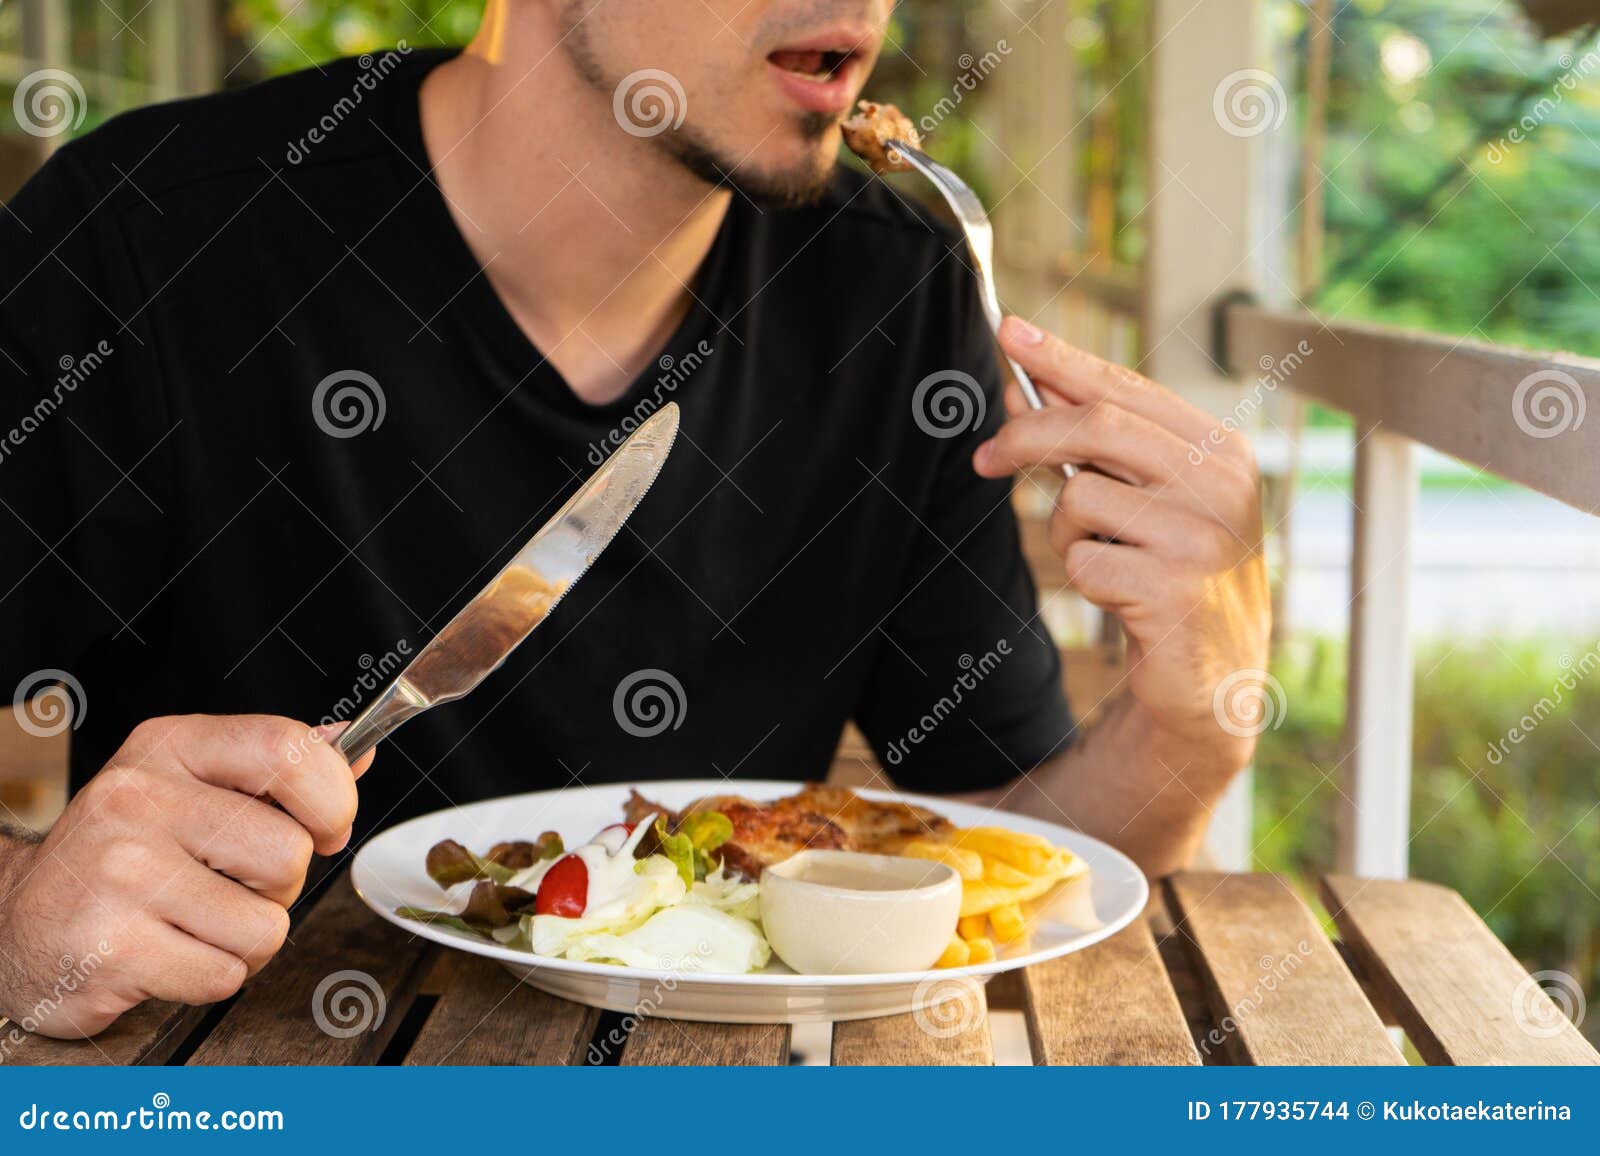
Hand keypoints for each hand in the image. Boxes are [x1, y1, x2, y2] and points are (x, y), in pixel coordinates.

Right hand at [0, 715, 371, 1038]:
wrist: (15, 921)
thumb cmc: (121, 853)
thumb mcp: (189, 784)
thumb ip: (274, 769)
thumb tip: (354, 749)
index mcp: (170, 747)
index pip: (287, 748)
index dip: (332, 796)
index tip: (329, 827)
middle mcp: (138, 799)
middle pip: (290, 852)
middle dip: (283, 886)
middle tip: (235, 886)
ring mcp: (120, 873)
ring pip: (266, 924)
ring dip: (248, 939)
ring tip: (196, 922)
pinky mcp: (111, 946)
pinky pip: (224, 974)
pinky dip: (210, 976)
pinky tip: (168, 954)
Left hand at [973, 316, 1270, 765]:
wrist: (1216, 676)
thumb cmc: (1172, 574)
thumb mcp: (1144, 499)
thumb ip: (1094, 446)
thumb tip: (1023, 387)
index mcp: (1219, 450)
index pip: (1126, 389)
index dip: (1061, 358)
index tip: (1007, 330)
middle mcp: (1220, 484)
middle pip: (1098, 426)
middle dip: (1028, 435)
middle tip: (985, 457)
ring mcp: (1202, 538)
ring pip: (1081, 500)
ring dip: (1066, 533)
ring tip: (1106, 559)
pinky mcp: (1174, 592)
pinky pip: (1084, 563)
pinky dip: (1084, 580)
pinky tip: (1122, 600)